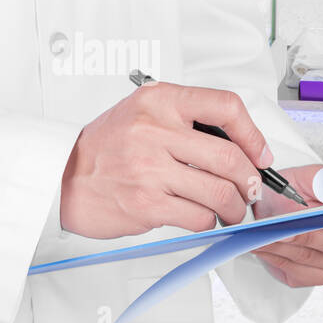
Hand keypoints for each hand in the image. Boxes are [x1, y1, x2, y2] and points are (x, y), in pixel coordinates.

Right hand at [61, 83, 272, 238]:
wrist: (63, 179)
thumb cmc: (105, 148)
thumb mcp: (142, 113)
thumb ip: (185, 120)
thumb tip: (239, 143)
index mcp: (159, 100)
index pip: (225, 106)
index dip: (252, 134)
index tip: (259, 153)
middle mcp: (154, 130)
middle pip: (229, 157)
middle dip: (249, 181)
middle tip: (249, 190)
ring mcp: (150, 168)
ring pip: (219, 192)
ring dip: (233, 207)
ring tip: (229, 209)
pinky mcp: (147, 204)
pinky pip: (199, 216)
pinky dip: (208, 221)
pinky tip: (201, 217)